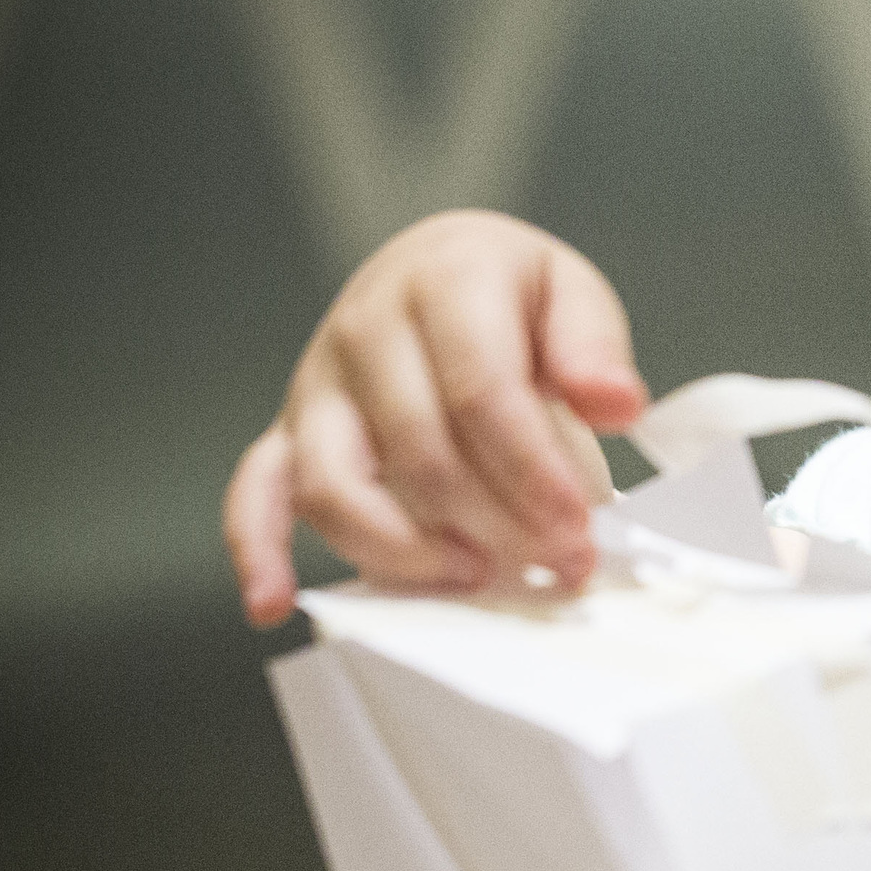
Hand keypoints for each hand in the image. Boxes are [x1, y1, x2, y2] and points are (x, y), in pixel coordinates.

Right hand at [222, 211, 646, 626]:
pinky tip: (275, 602)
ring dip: (406, 549)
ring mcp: (319, 385)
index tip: (575, 525)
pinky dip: (259, 552)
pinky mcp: (291, 431)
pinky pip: (256, 493)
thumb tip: (615, 402)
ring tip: (475, 574)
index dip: (531, 473)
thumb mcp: (571, 294)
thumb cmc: (510, 294)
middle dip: (495, 523)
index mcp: (443, 283)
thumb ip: (594, 348)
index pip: (480, 393)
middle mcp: (366, 330)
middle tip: (557, 561)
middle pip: (418, 452)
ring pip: (335, 485)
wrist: (440, 267)